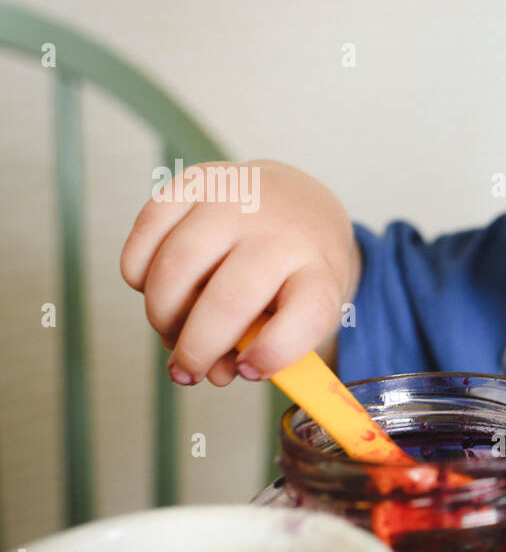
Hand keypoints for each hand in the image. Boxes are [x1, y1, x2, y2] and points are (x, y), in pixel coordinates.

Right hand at [120, 159, 360, 386]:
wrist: (300, 205)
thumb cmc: (294, 275)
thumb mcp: (301, 313)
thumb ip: (262, 346)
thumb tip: (214, 372)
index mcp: (320, 269)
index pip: (307, 313)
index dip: (274, 352)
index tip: (248, 371)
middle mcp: (282, 230)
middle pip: (229, 299)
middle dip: (196, 347)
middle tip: (186, 370)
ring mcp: (240, 199)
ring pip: (177, 265)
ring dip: (161, 314)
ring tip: (170, 331)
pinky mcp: (199, 179)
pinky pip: (148, 227)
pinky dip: (138, 270)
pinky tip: (153, 287)